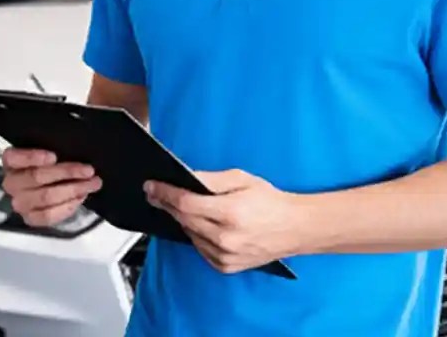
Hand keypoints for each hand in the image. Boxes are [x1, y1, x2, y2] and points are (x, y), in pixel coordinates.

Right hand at [1, 148, 102, 226]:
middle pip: (37, 177)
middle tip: (88, 170)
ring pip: (46, 197)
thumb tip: (73, 150)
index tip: (53, 156)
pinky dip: (67, 206)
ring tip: (92, 184)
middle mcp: (11, 183)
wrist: (43, 186)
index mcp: (11, 161)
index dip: (33, 157)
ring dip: (73, 190)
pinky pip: (49, 215)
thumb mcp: (46, 152)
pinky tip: (80, 197)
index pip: (16, 158)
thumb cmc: (46, 165)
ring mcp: (20, 203)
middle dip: (67, 173)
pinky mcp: (30, 218)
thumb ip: (53, 150)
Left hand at [145, 169, 307, 273]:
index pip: (185, 203)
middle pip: (183, 219)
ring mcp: (225, 255)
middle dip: (166, 204)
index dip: (164, 193)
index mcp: (230, 213)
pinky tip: (197, 223)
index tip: (151, 187)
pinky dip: (195, 235)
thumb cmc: (271, 201)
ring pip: (189, 234)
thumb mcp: (242, 179)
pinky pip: (199, 248)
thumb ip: (211, 179)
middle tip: (154, 193)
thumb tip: (186, 178)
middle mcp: (225, 238)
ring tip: (175, 206)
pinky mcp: (226, 266)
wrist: (295, 228)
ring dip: (181, 220)